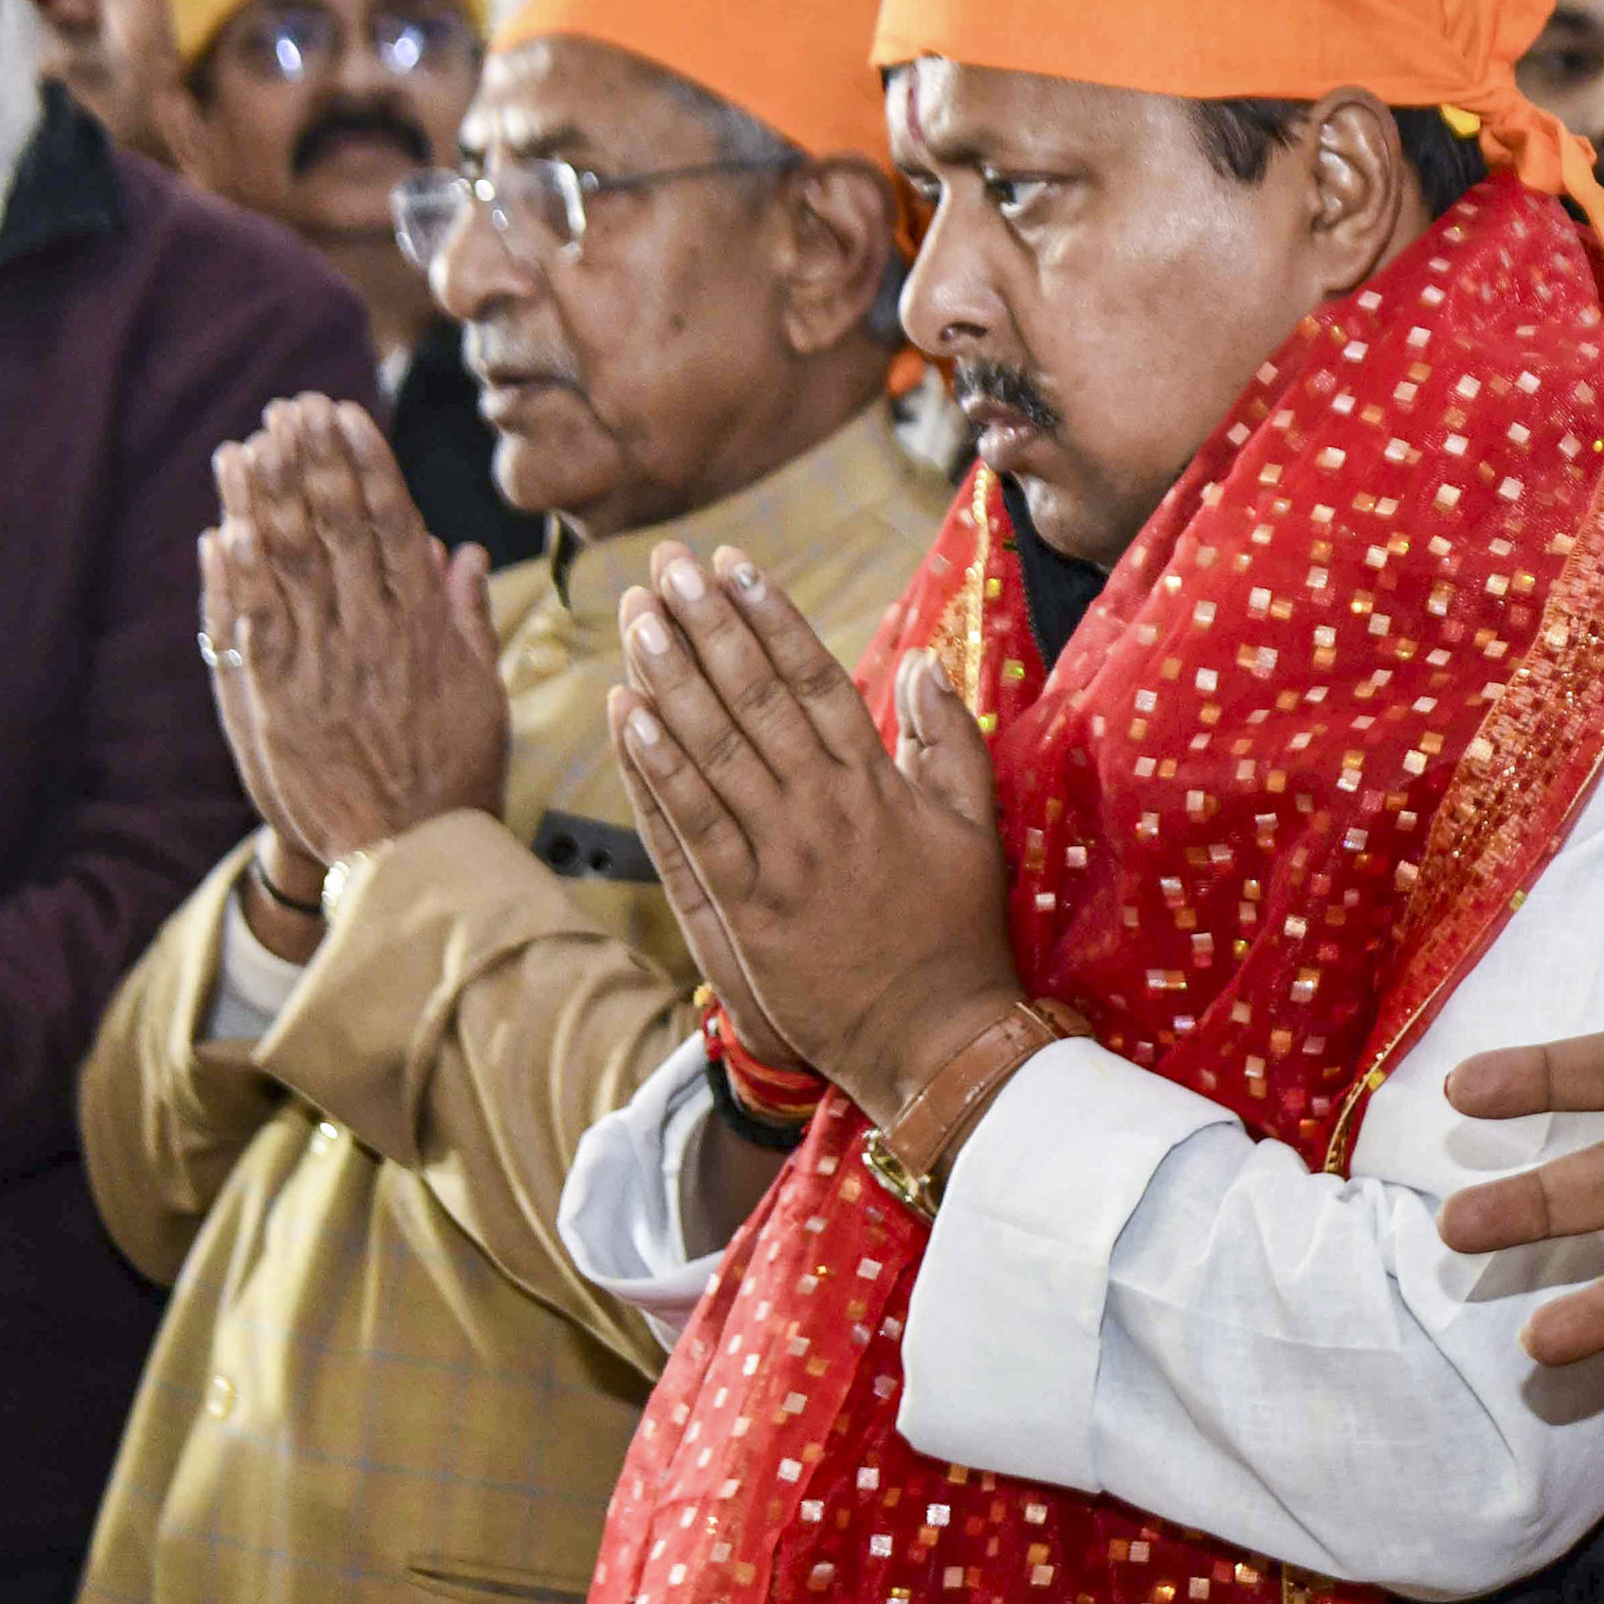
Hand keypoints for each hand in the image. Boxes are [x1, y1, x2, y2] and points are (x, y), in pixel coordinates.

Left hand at [200, 396, 507, 885]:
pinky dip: (235, 575)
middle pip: (334, 527)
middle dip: (309, 461)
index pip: (390, 523)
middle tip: (289, 408)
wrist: (412, 855)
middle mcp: (371, 633)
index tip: (344, 415)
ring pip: (288, 564)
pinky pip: (252, 625)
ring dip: (265, 500)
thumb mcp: (480, 692)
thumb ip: (465, 618)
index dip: (364, 463)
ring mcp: (320, 664)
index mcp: (423, 624)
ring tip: (246, 446)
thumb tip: (458, 551)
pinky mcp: (277, 699)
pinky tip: (221, 528)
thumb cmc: (451, 773)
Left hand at [607, 541, 1018, 1123]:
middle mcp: (826, 807)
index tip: (735, 564)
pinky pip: (696, 826)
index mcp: (878, 782)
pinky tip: (629, 716)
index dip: (771, 616)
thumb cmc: (956, 932)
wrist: (937, 1039)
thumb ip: (949, 740)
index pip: (817, 677)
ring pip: (718, 749)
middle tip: (669, 567)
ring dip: (672, 678)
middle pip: (758, 697)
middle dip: (709, 625)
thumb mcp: (974, 827)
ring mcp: (785, 856)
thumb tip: (925, 662)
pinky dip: (660, 768)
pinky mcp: (750, 909)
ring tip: (637, 618)